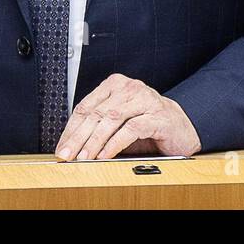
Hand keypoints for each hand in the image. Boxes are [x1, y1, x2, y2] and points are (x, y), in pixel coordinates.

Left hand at [55, 74, 200, 160]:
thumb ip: (98, 128)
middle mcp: (129, 88)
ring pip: (111, 119)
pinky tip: (105, 155)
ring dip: (94, 141)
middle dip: (78, 137)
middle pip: (96, 113)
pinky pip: (131, 129)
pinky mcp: (157, 116)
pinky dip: (115, 143)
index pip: (85, 106)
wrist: (182, 128)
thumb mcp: (119, 124)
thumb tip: (72, 146)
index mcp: (115, 85)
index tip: (62, 146)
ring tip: (83, 158)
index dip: (71, 128)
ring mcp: (144, 100)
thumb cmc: (147, 125)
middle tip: (67, 154)